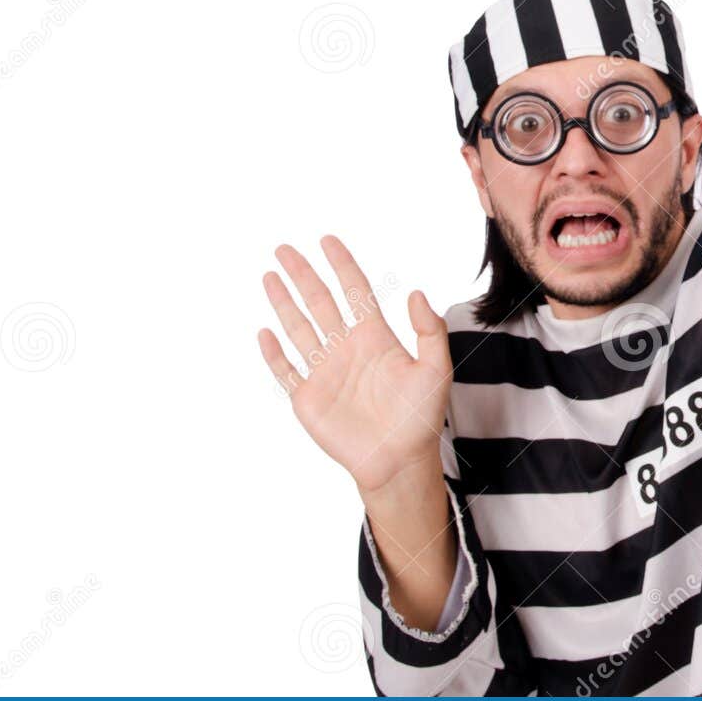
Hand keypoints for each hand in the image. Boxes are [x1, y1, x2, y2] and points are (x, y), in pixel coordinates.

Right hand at [256, 235, 452, 496]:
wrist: (399, 460)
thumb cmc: (421, 416)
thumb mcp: (436, 369)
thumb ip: (429, 331)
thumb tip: (417, 293)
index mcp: (375, 338)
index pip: (355, 292)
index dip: (342, 265)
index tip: (328, 240)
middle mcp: (346, 349)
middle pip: (320, 303)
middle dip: (302, 275)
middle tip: (285, 248)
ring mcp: (325, 372)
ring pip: (299, 329)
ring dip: (284, 303)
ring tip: (270, 276)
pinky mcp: (308, 399)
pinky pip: (286, 371)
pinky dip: (274, 354)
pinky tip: (265, 333)